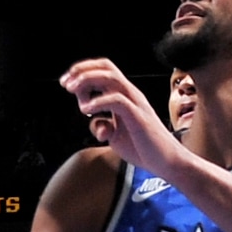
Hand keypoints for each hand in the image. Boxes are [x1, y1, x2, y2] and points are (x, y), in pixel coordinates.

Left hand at [61, 57, 180, 174]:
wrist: (167, 163)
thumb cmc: (144, 149)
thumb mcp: (116, 136)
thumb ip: (103, 125)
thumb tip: (93, 121)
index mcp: (126, 96)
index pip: (105, 71)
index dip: (83, 73)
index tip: (66, 84)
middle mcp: (131, 94)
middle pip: (106, 68)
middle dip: (82, 70)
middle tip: (65, 82)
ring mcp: (136, 103)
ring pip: (111, 78)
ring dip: (88, 80)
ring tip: (71, 89)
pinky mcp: (138, 116)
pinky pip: (117, 100)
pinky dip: (99, 102)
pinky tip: (86, 110)